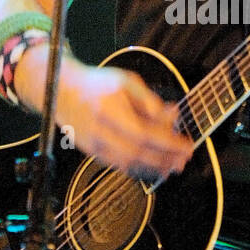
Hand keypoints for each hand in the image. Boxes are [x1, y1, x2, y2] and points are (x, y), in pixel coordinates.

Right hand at [57, 61, 193, 178]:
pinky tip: (153, 167)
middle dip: (165, 159)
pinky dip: (138, 168)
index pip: (144, 133)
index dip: (168, 143)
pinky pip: (118, 165)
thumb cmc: (97, 84)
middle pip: (137, 152)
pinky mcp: (91, 151)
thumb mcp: (126, 81)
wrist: (62, 90)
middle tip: (184, 159)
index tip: (187, 145)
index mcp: (109, 109)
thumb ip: (149, 100)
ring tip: (173, 166)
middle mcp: (99, 130)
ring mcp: (93, 144)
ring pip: (127, 163)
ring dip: (154, 168)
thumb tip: (172, 115)